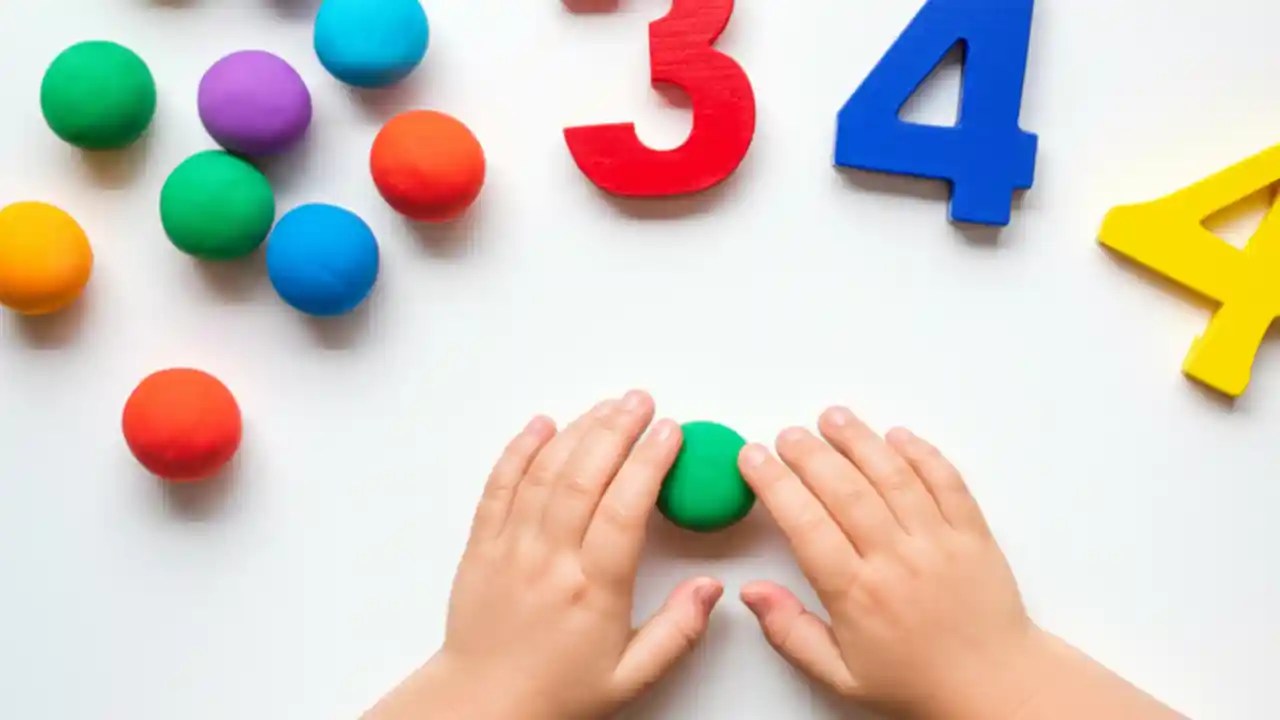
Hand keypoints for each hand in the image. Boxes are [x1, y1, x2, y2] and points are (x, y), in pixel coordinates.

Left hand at [364, 392, 722, 719]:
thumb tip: (711, 589)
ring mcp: (511, 548)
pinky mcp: (482, 545)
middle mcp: (550, 561)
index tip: (670, 433)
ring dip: (578, 430)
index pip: (624, 509)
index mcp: (593, 591)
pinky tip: (542, 425)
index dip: (649, 462)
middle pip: (584, 476)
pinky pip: (499, 485)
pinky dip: (520, 449)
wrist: (482, 706)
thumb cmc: (555, 692)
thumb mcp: (632, 676)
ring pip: (544, 472)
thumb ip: (678, 631)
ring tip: (607, 407)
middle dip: (617, 429)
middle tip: (642, 402)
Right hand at [737, 407, 1182, 719]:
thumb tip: (752, 592)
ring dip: (860, 440)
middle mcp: (897, 561)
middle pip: (845, 490)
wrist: (995, 687)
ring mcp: (938, 543)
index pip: (805, 525)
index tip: (753, 459)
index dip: (775, 485)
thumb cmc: (917, 681)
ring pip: (893, 475)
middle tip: (788, 435)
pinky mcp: (973, 533)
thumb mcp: (840, 675)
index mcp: (858, 595)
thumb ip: (789, 632)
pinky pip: (946, 481)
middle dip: (810, 454)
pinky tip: (896, 436)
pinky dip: (921, 453)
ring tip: (833, 418)